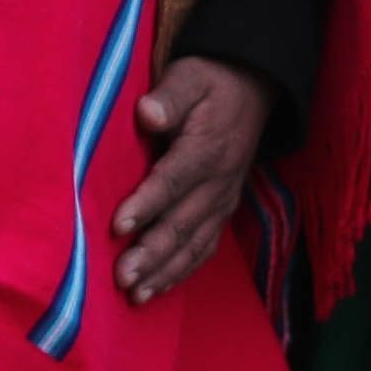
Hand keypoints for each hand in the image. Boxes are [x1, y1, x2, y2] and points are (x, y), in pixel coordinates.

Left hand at [115, 56, 266, 304]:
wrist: (252, 89)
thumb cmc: (210, 82)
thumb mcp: (190, 76)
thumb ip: (170, 96)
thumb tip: (148, 112)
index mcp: (207, 148)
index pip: (173, 180)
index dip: (146, 204)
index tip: (118, 226)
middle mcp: (218, 181)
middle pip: (182, 223)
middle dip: (152, 253)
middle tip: (122, 278)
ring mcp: (223, 200)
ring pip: (193, 243)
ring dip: (164, 271)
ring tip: (136, 295)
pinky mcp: (222, 211)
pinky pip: (204, 247)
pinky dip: (181, 271)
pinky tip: (156, 290)